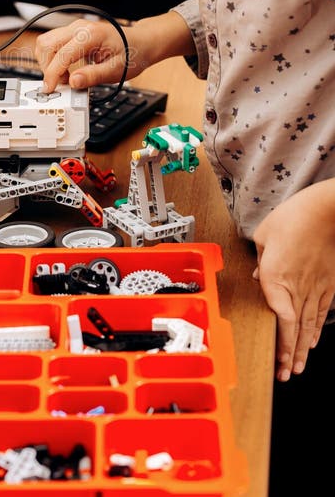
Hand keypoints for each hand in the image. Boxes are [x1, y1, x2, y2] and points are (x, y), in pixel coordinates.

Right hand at [34, 10, 194, 92]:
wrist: (142, 42)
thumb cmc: (133, 53)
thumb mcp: (116, 70)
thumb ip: (94, 76)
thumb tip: (73, 82)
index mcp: (91, 35)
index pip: (61, 54)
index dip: (52, 74)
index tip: (51, 89)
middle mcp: (79, 27)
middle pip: (46, 43)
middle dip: (47, 67)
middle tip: (61, 83)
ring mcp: (75, 27)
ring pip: (46, 42)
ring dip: (49, 62)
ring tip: (65, 77)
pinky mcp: (73, 32)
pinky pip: (54, 43)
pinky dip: (54, 58)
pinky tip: (67, 69)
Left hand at [252, 179, 334, 380]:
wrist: (329, 211)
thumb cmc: (297, 217)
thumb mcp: (264, 233)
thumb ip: (260, 258)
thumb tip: (259, 274)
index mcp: (276, 276)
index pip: (279, 317)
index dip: (280, 342)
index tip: (276, 359)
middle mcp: (298, 286)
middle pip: (294, 329)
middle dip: (289, 355)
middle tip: (284, 375)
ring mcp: (316, 287)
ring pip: (309, 325)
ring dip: (302, 349)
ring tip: (297, 368)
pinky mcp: (328, 283)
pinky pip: (321, 312)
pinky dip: (316, 330)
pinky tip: (313, 341)